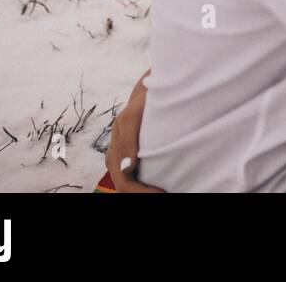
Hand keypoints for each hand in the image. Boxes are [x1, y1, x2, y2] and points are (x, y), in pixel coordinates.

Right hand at [106, 69, 164, 191]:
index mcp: (114, 156)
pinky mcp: (137, 160)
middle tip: (171, 192)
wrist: (150, 91)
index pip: (125, 185)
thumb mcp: (132, 117)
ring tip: (171, 188)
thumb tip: (128, 168)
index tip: (164, 192)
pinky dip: (150, 186)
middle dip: (146, 194)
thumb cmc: (142, 102)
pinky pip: (140, 180)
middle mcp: (118, 163)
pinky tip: (167, 185)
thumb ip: (127, 141)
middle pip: (128, 190)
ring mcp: (127, 162)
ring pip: (134, 186)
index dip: (143, 193)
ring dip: (148, 191)